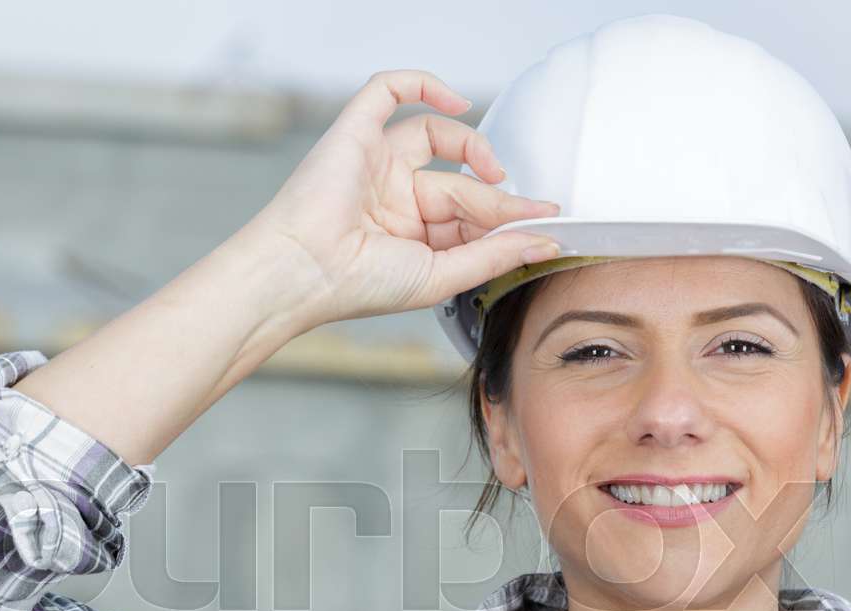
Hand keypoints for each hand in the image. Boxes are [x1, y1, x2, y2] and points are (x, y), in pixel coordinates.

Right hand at [241, 68, 562, 331]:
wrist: (304, 272)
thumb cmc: (357, 285)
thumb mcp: (441, 276)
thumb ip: (492, 256)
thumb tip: (545, 242)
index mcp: (409, 234)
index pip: (467, 214)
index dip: (506, 216)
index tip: (546, 222)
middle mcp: (393, 197)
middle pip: (458, 181)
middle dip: (492, 196)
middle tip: (522, 208)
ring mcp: (374, 162)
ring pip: (434, 134)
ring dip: (471, 143)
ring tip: (490, 168)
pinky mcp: (355, 132)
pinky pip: (389, 90)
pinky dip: (424, 84)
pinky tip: (458, 103)